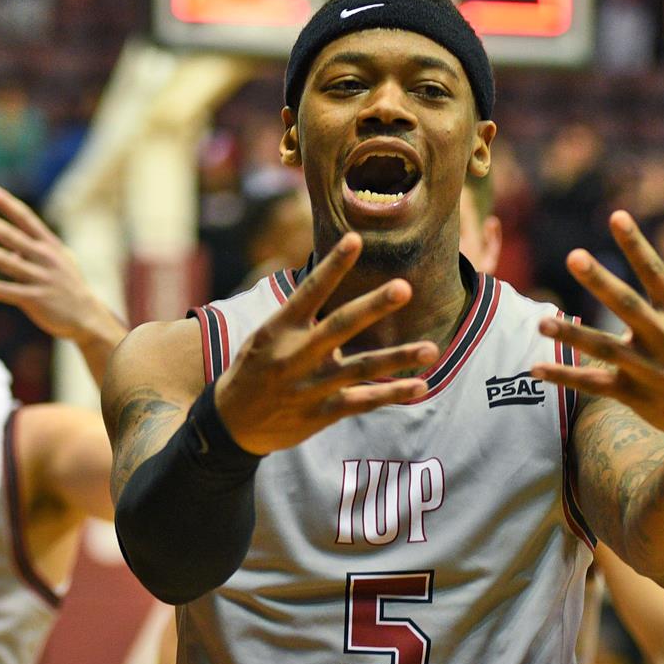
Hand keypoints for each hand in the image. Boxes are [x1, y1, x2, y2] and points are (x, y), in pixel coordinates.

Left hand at [0, 185, 125, 348]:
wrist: (87, 316)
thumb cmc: (69, 285)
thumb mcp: (60, 259)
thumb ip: (38, 247)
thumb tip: (13, 243)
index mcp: (50, 245)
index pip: (26, 219)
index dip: (8, 204)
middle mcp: (45, 258)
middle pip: (11, 236)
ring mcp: (40, 279)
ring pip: (6, 262)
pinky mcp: (35, 300)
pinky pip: (5, 291)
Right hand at [211, 233, 438, 454]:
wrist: (231, 424)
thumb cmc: (254, 369)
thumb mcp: (266, 336)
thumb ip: (299, 315)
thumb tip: (330, 280)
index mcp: (280, 329)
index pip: (309, 290)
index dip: (333, 265)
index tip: (356, 239)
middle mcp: (296, 355)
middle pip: (340, 326)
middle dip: (373, 307)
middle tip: (404, 287)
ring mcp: (311, 386)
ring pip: (360, 368)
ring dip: (398, 358)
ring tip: (432, 349)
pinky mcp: (322, 413)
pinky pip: (363, 401)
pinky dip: (392, 394)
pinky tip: (421, 385)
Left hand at [534, 211, 663, 445]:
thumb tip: (647, 274)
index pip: (657, 272)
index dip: (636, 245)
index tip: (616, 216)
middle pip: (627, 305)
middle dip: (600, 281)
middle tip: (574, 256)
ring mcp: (650, 369)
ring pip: (604, 349)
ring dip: (571, 334)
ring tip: (541, 321)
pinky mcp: (636, 396)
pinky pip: (594, 385)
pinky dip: (564, 377)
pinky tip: (537, 369)